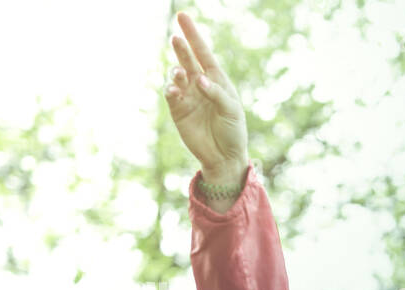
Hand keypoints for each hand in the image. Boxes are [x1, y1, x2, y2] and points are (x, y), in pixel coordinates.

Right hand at [163, 12, 249, 183]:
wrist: (224, 157)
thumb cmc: (233, 132)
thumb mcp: (231, 111)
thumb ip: (217, 94)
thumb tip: (199, 80)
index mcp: (216, 80)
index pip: (203, 53)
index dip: (194, 36)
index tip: (183, 16)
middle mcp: (200, 85)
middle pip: (188, 60)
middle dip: (182, 48)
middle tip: (176, 38)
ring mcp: (188, 97)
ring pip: (177, 76)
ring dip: (177, 72)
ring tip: (180, 73)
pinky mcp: (178, 111)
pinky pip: (171, 95)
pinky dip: (171, 90)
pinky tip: (174, 90)